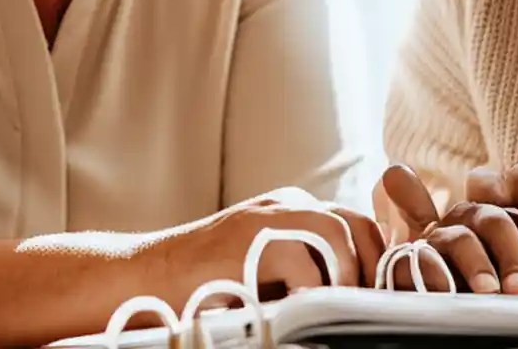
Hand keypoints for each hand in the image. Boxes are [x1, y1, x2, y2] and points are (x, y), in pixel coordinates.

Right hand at [150, 187, 383, 305]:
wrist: (145, 277)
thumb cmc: (206, 284)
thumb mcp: (265, 267)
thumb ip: (305, 265)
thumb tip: (355, 294)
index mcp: (293, 209)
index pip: (356, 224)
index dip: (372, 260)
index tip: (373, 295)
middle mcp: (287, 204)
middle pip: (356, 223)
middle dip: (369, 266)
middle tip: (364, 305)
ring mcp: (268, 216)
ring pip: (337, 232)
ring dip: (344, 276)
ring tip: (334, 309)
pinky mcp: (251, 238)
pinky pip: (305, 264)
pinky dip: (310, 293)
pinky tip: (296, 313)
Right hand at [374, 165, 517, 294]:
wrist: (454, 317)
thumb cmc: (502, 292)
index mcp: (505, 208)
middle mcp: (472, 215)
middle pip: (494, 212)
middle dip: (514, 249)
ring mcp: (439, 236)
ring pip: (462, 238)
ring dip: (479, 264)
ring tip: (492, 292)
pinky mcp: (410, 261)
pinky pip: (418, 257)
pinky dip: (431, 271)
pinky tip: (445, 288)